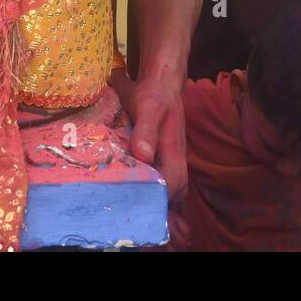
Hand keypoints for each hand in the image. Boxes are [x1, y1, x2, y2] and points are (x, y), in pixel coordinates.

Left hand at [122, 77, 187, 201]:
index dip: (154, 203)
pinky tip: (130, 198)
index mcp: (173, 156)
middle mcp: (175, 164)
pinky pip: (159, 184)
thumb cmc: (154, 96)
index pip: (171, 190)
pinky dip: (148, 194)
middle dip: (152, 210)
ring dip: (149, 203)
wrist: (162, 84)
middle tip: (125, 215)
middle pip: (170, 198)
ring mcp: (171, 164)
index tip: (132, 209)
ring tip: (125, 212)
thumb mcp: (147, 108)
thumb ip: (146, 131)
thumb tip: (144, 156)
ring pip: (165, 193)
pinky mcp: (163, 161)